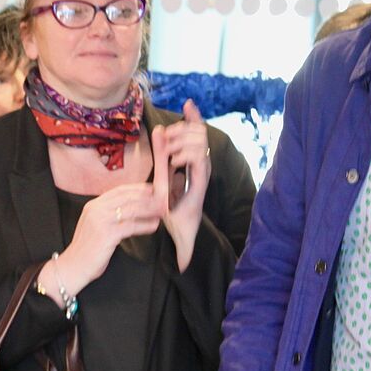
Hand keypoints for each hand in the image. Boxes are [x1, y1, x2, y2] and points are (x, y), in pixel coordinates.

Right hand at [45, 181, 166, 295]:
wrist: (73, 266)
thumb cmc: (87, 249)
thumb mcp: (95, 226)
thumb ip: (109, 215)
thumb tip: (131, 209)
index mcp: (93, 205)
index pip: (120, 191)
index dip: (138, 189)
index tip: (153, 190)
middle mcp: (96, 209)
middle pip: (128, 197)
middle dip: (148, 196)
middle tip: (164, 198)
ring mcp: (100, 220)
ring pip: (131, 209)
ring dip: (150, 209)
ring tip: (163, 210)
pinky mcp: (106, 233)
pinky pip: (130, 226)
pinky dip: (144, 225)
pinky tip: (154, 226)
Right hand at [151, 99, 212, 272]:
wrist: (191, 220)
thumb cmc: (183, 227)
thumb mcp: (182, 238)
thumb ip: (184, 251)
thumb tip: (184, 266)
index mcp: (200, 184)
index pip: (200, 162)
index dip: (186, 157)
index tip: (172, 162)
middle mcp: (203, 169)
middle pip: (200, 143)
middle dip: (183, 140)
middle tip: (167, 141)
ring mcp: (200, 159)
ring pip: (199, 135)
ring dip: (183, 130)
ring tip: (168, 133)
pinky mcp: (193, 152)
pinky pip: (197, 130)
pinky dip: (193, 118)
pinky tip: (189, 104)